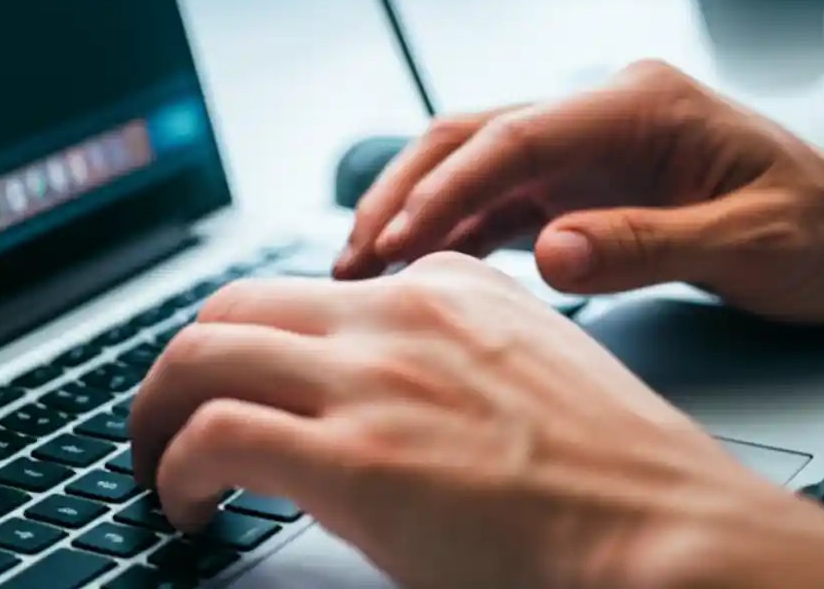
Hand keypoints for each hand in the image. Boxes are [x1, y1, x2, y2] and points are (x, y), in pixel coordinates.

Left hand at [130, 256, 823, 588]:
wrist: (668, 535)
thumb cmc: (613, 478)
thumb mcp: (528, 369)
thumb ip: (450, 356)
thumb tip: (385, 396)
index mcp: (442, 287)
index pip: (304, 291)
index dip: (252, 345)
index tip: (235, 385)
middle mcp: (396, 315)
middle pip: (232, 306)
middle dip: (178, 365)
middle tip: (164, 420)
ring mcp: (370, 379)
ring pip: (201, 355)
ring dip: (155, 413)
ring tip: (155, 467)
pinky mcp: (351, 456)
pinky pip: (212, 435)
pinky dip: (174, 468)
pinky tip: (186, 505)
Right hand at [335, 60, 823, 323]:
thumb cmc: (820, 231)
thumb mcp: (751, 243)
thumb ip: (649, 244)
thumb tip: (552, 252)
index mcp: (640, 107)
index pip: (516, 136)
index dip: (448, 188)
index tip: (398, 240)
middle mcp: (600, 119)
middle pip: (471, 138)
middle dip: (405, 192)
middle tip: (355, 255)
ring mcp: (583, 153)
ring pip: (470, 169)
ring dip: (415, 214)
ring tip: (364, 267)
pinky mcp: (576, 189)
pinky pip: (495, 205)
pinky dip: (451, 235)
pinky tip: (419, 269)